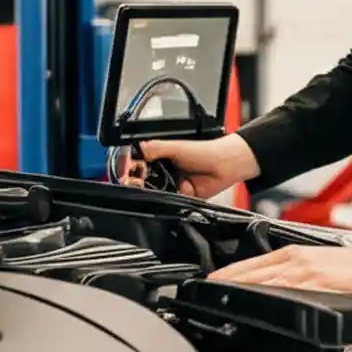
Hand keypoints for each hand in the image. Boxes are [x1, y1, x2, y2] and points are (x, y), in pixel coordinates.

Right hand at [139, 134, 260, 198]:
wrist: (225, 165)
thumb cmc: (205, 152)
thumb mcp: (175, 147)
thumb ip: (154, 149)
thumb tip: (135, 152)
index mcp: (161, 157)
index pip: (140, 165)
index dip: (132, 170)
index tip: (125, 174)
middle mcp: (165, 172)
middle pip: (145, 181)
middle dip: (141, 185)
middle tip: (136, 185)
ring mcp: (173, 185)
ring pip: (156, 194)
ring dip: (155, 194)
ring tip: (153, 190)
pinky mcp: (182, 198)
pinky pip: (170, 204)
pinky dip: (168, 203)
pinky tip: (168, 198)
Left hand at [208, 244, 351, 296]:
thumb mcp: (318, 266)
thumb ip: (294, 274)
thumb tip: (274, 287)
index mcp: (294, 254)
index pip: (252, 264)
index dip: (228, 273)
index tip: (210, 281)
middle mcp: (295, 259)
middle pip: (251, 270)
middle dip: (226, 279)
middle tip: (204, 287)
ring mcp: (305, 271)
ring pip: (262, 277)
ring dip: (238, 285)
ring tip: (218, 293)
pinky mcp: (317, 282)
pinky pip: (284, 287)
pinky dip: (264, 291)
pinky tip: (252, 296)